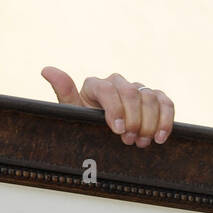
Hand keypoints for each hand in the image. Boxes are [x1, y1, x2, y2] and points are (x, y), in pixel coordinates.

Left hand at [41, 67, 172, 145]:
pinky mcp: (154, 98)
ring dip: (149, 122)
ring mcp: (137, 89)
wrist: (103, 137)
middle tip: (130, 141)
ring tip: (142, 142)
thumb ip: (64, 93)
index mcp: (95, 85)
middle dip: (133, 119)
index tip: (118, 131)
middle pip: (131, 93)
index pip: (107, 89)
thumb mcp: (72, 114)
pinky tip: (161, 137)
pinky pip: (165, 102)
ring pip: (150, 97)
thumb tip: (46, 70)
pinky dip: (166, 119)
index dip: (115, 109)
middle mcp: (117, 83)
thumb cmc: (85, 126)